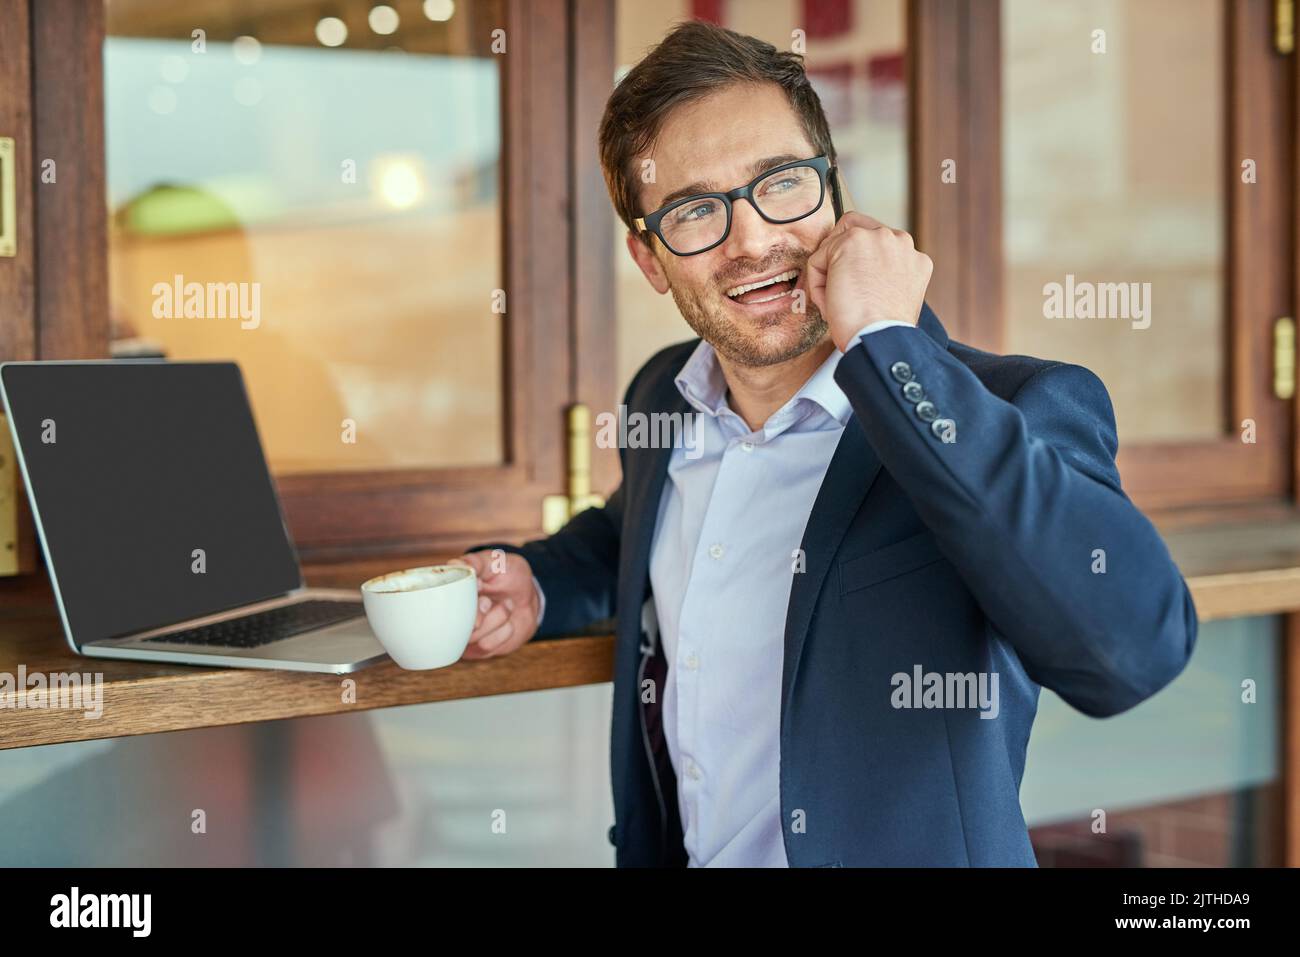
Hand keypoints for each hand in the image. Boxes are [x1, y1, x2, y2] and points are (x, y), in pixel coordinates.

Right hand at [447, 550, 540, 659]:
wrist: (529, 598)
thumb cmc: (508, 575)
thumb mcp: (495, 562)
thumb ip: (476, 562)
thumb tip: (454, 564)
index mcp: (448, 591)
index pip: (438, 599)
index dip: (459, 597)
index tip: (480, 586)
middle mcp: (449, 615)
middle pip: (452, 623)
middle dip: (478, 612)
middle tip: (489, 600)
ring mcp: (461, 634)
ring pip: (471, 635)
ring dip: (496, 619)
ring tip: (505, 606)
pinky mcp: (475, 650)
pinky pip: (485, 646)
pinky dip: (502, 632)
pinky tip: (507, 623)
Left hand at [802, 212, 932, 351]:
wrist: (880, 339)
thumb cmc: (882, 332)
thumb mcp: (894, 300)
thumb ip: (883, 279)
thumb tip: (856, 276)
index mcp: (913, 259)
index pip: (876, 246)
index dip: (856, 265)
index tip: (851, 289)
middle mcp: (900, 241)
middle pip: (853, 230)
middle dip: (837, 259)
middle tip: (834, 290)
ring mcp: (878, 237)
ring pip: (833, 245)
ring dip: (827, 273)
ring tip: (835, 303)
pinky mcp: (852, 242)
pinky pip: (818, 258)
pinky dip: (816, 284)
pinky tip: (830, 305)